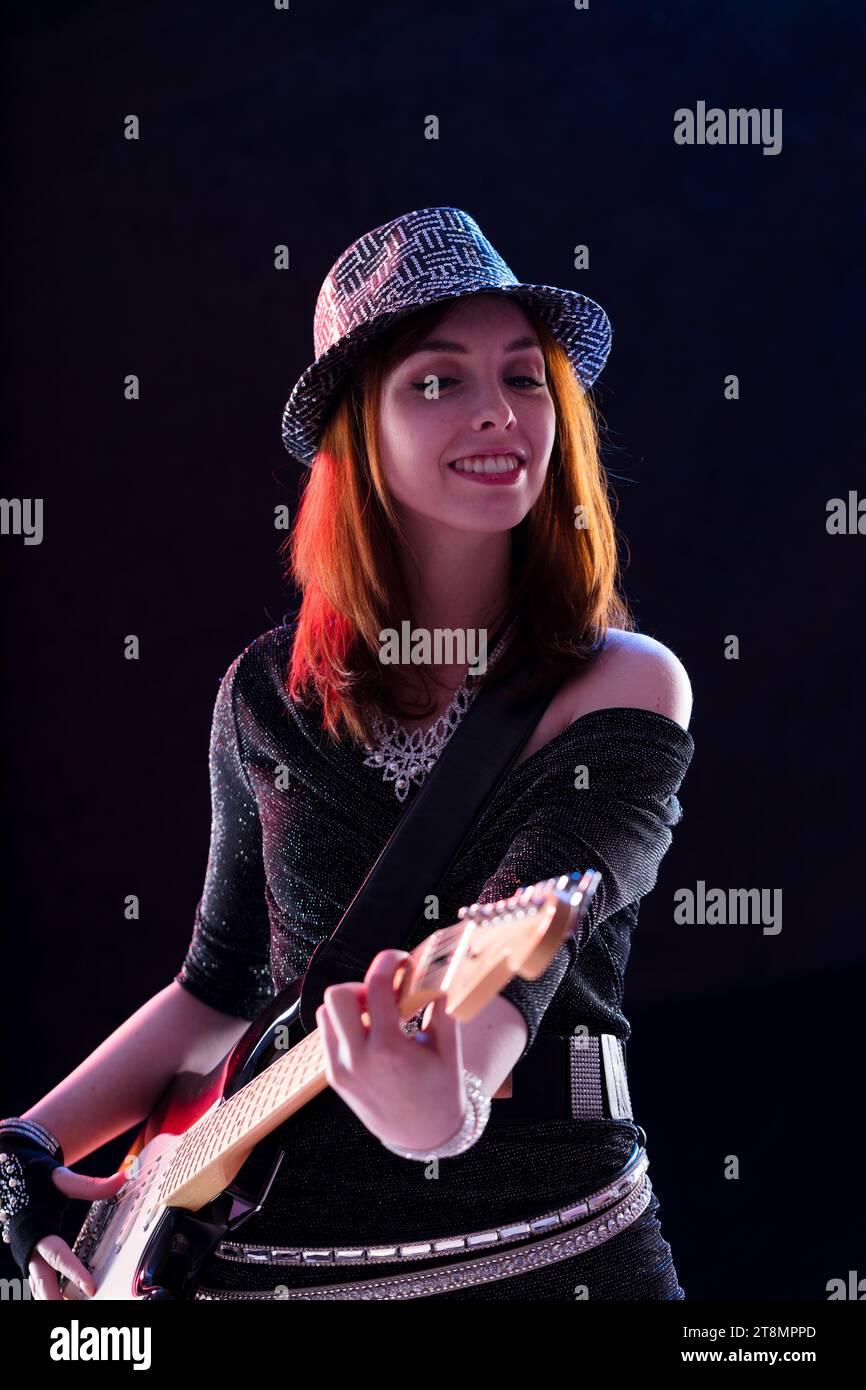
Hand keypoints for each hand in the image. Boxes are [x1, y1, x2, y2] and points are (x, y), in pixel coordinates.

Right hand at [27, 1166, 126, 1299]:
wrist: (13, 1179)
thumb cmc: (37, 1179)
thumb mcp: (62, 1179)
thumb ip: (91, 1184)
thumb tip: (122, 1178)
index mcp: (37, 1228)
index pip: (58, 1256)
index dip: (74, 1272)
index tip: (91, 1288)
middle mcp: (30, 1247)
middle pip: (43, 1282)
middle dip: (56, 1301)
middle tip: (76, 1310)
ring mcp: (28, 1256)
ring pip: (38, 1287)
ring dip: (52, 1300)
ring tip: (74, 1309)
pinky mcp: (31, 1259)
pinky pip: (39, 1283)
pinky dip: (50, 1294)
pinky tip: (66, 1301)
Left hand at [316, 949, 467, 1152]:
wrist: (423, 1136)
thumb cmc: (440, 1091)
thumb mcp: (448, 1048)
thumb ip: (440, 1006)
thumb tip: (434, 973)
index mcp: (390, 1049)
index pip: (376, 987)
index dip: (387, 962)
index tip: (399, 960)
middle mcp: (358, 1059)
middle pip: (337, 995)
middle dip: (360, 985)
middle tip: (382, 996)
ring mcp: (341, 1069)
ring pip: (325, 1013)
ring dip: (348, 1006)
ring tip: (375, 1016)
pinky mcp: (334, 1077)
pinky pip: (327, 1036)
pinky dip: (344, 1025)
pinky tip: (369, 1033)